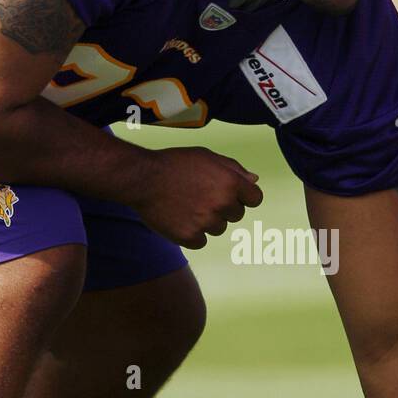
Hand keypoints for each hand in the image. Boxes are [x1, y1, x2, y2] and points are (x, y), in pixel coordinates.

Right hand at [132, 146, 263, 249]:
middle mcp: (222, 204)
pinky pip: (200, 241)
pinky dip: (191, 233)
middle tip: (199, 196)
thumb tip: (254, 180)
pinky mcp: (190, 237)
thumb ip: (234, 169)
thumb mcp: (207, 156)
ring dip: (207, 221)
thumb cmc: (176, 164)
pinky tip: (179, 218)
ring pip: (218, 228)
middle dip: (223, 207)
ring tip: (186, 205)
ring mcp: (206, 222)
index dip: (243, 196)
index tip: (229, 194)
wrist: (143, 179)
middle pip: (236, 215)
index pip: (255, 198)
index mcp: (231, 183)